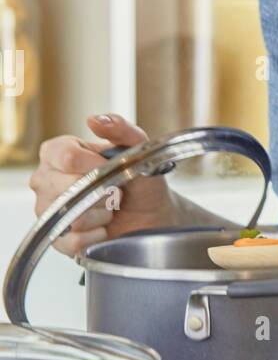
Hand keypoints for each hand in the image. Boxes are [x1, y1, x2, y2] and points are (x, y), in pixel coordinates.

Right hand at [29, 113, 174, 257]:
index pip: (65, 156)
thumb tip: (94, 120)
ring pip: (70, 215)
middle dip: (101, 191)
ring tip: (110, 208)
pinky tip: (104, 227)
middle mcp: (45, 180)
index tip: (112, 168)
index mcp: (57, 152)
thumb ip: (120, 128)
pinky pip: (74, 240)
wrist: (151, 213)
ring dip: (102, 214)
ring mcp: (48, 211)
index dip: (94, 165)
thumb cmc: (140, 179)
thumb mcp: (137, 148)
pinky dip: (98, 234)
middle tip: (114, 191)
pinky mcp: (57, 239)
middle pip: (65, 187)